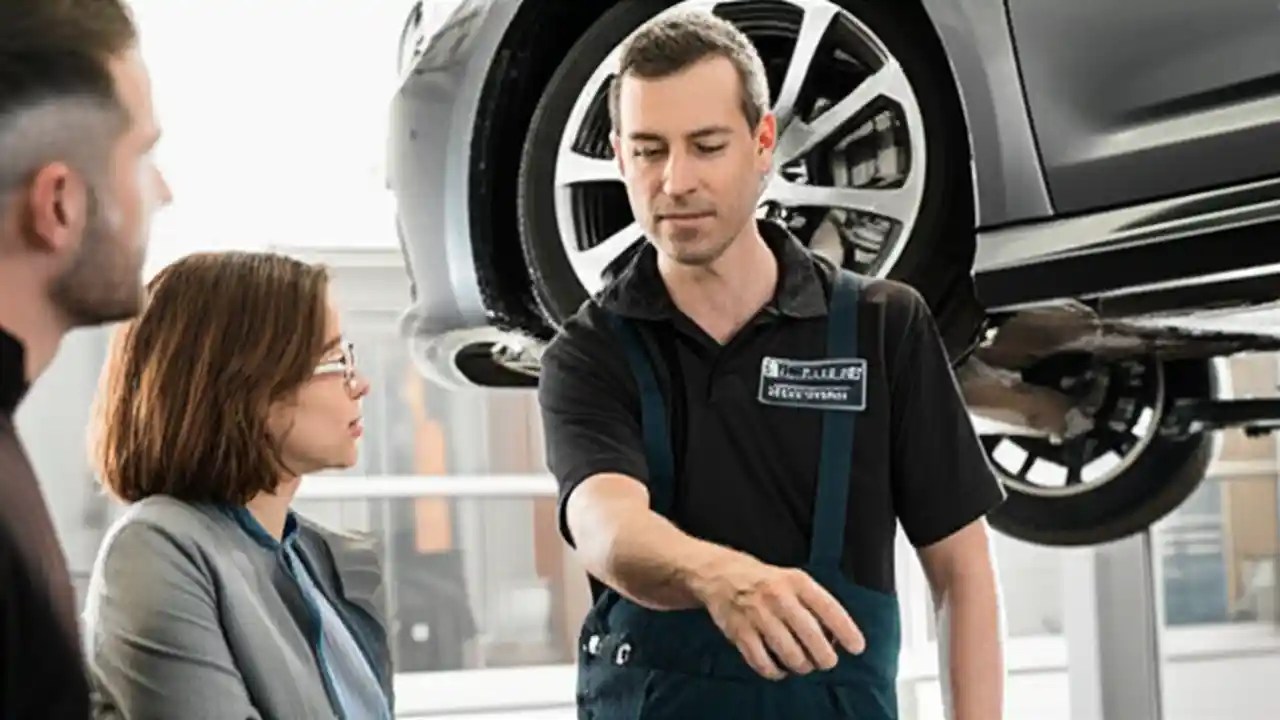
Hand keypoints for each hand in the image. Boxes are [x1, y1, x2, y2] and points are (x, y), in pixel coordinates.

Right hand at [694, 555, 865, 679]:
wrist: (722, 574)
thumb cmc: (767, 581)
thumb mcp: (794, 580)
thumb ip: (814, 604)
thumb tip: (838, 637)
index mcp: (796, 582)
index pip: (828, 608)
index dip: (846, 630)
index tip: (857, 647)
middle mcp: (778, 597)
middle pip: (810, 635)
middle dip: (824, 656)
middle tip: (827, 662)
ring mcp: (757, 615)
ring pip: (789, 652)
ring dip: (801, 665)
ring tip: (803, 665)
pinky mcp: (739, 632)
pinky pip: (762, 661)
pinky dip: (774, 672)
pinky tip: (779, 670)